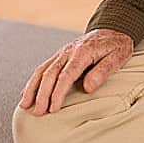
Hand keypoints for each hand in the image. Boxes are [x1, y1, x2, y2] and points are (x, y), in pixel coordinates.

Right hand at [18, 28, 133, 115]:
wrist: (113, 30)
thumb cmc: (117, 46)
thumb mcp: (118, 57)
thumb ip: (102, 71)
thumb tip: (87, 88)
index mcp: (83, 52)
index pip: (66, 75)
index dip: (58, 93)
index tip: (53, 108)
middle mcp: (69, 51)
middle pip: (50, 74)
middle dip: (42, 94)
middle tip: (38, 112)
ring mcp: (63, 52)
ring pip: (43, 70)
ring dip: (32, 88)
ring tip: (25, 105)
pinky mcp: (60, 55)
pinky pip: (44, 67)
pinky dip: (34, 80)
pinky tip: (27, 92)